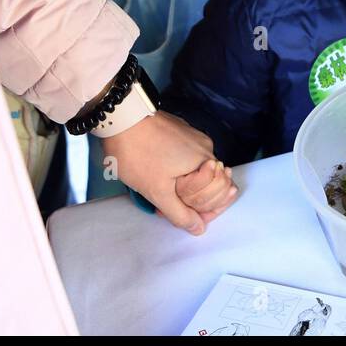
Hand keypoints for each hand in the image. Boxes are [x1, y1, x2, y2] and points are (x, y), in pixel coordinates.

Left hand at [101, 111, 237, 234]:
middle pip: (213, 183)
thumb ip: (180, 213)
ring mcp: (195, 137)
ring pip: (199, 171)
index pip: (223, 194)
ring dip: (185, 186)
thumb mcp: (157, 191)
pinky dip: (179, 170)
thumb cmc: (139, 154)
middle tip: (166, 205)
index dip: (204, 211)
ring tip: (159, 190)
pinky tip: (158, 173)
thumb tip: (199, 228)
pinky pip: (189, 157)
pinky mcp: (182, 131)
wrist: (122, 118)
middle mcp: (207, 148)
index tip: (181, 215)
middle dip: (193, 200)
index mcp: (206, 162)